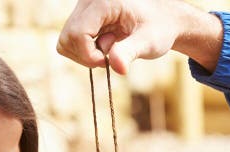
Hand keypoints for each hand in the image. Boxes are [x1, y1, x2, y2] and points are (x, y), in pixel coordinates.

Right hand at [57, 0, 222, 73]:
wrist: (163, 19)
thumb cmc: (159, 28)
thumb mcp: (149, 42)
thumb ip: (130, 52)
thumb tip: (117, 67)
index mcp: (103, 1)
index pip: (76, 33)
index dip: (89, 55)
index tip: (108, 62)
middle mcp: (88, 1)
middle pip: (67, 38)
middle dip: (86, 56)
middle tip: (110, 57)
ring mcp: (83, 7)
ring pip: (66, 40)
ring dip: (86, 54)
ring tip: (111, 47)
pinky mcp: (83, 16)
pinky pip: (71, 40)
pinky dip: (86, 50)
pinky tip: (107, 44)